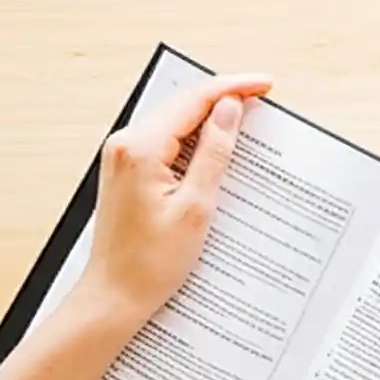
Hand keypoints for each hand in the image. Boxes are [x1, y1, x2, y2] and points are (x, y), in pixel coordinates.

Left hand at [73, 75, 272, 325]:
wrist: (114, 294)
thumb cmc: (151, 261)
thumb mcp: (196, 205)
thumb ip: (215, 152)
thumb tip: (229, 110)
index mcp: (140, 148)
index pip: (194, 101)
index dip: (233, 88)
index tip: (265, 85)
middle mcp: (125, 144)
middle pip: (182, 103)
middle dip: (224, 96)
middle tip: (262, 95)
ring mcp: (122, 156)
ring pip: (175, 119)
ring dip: (210, 115)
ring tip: (246, 114)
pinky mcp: (127, 170)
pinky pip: (165, 139)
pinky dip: (194, 135)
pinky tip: (217, 142)